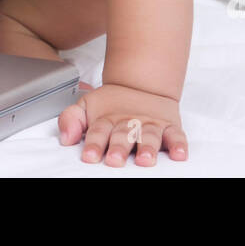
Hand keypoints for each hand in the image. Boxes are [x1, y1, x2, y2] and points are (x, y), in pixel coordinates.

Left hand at [58, 82, 187, 166]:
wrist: (142, 85)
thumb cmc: (112, 105)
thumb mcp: (87, 106)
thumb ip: (72, 119)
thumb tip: (65, 137)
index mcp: (108, 119)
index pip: (98, 132)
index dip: (93, 144)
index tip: (89, 156)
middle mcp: (129, 122)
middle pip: (123, 135)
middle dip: (119, 148)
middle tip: (114, 160)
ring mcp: (150, 124)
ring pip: (149, 136)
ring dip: (147, 148)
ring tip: (145, 160)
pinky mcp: (169, 126)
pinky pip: (176, 135)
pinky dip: (179, 144)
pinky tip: (179, 155)